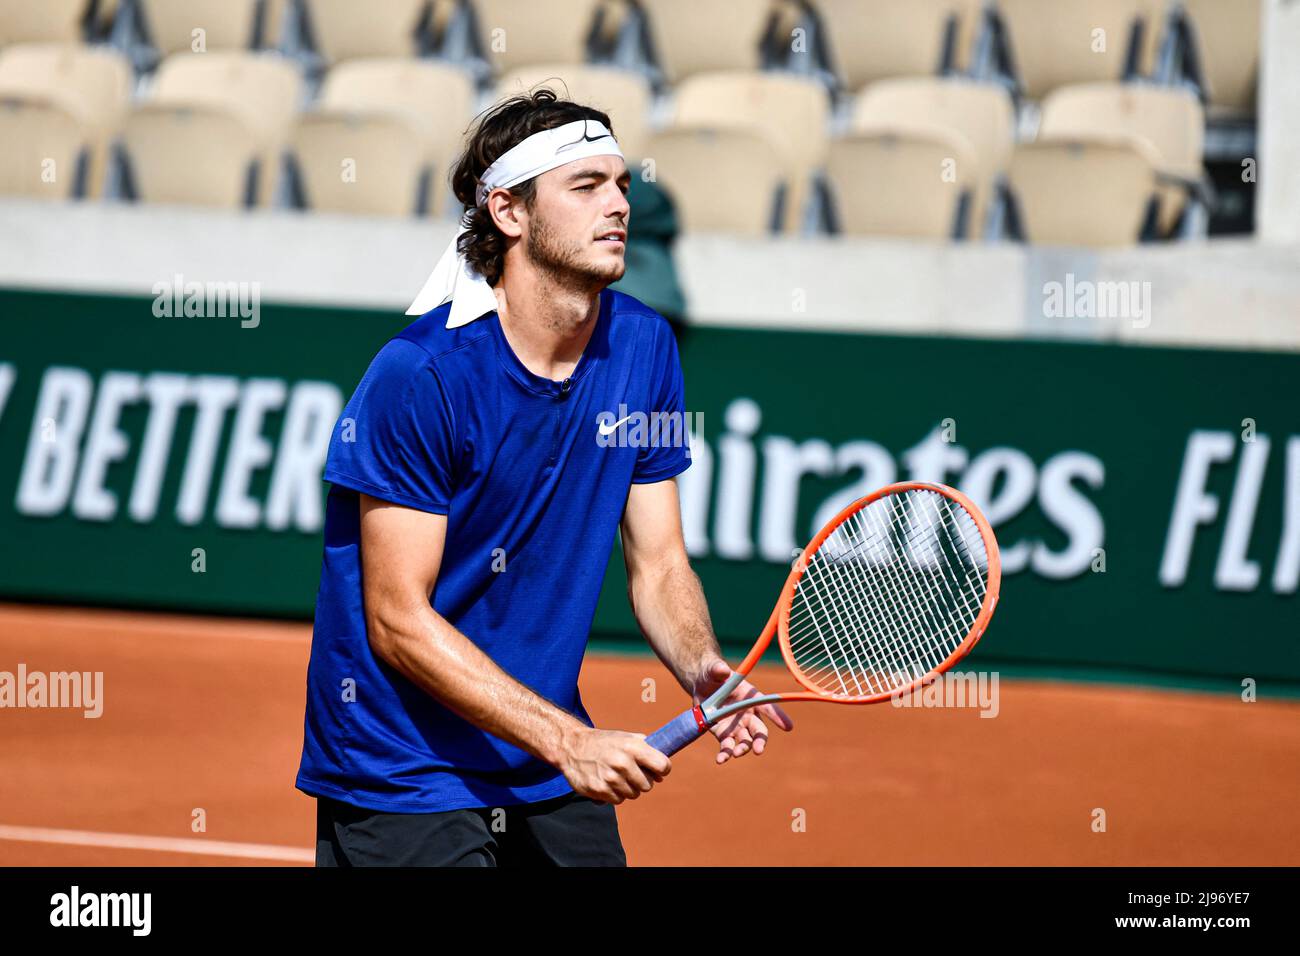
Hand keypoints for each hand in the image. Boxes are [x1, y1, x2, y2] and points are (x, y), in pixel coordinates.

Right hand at [555, 725, 671, 804]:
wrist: (572, 747)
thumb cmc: (604, 742)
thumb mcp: (626, 737)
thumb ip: (646, 749)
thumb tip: (663, 770)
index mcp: (633, 747)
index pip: (663, 766)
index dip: (663, 770)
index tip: (658, 770)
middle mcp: (623, 763)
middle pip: (648, 785)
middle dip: (643, 780)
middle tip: (631, 773)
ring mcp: (611, 778)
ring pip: (633, 794)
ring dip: (628, 788)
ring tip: (616, 775)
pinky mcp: (600, 791)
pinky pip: (618, 800)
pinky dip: (615, 794)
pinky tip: (607, 781)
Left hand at [694, 659, 793, 764]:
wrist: (702, 685)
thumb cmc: (713, 674)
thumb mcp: (714, 670)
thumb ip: (718, 670)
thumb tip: (722, 669)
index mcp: (751, 697)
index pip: (767, 707)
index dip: (778, 716)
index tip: (788, 727)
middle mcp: (747, 714)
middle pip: (759, 731)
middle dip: (760, 741)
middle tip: (758, 750)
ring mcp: (736, 726)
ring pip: (744, 741)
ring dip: (742, 749)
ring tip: (736, 753)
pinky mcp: (723, 734)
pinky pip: (726, 746)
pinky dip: (724, 754)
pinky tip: (720, 760)